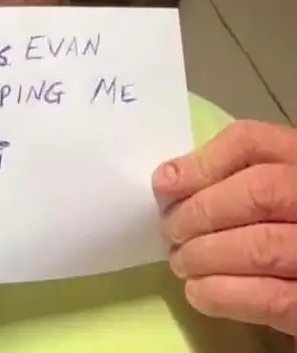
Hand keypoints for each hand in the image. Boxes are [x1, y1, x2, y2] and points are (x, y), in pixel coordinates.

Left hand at [153, 120, 296, 335]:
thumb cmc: (277, 216)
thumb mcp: (266, 181)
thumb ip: (230, 173)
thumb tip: (168, 180)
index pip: (252, 142)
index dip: (203, 162)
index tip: (164, 183)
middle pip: (257, 192)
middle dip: (200, 212)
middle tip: (169, 231)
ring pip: (260, 247)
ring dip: (205, 255)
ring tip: (181, 261)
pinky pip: (270, 298)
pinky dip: (223, 294)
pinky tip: (198, 291)